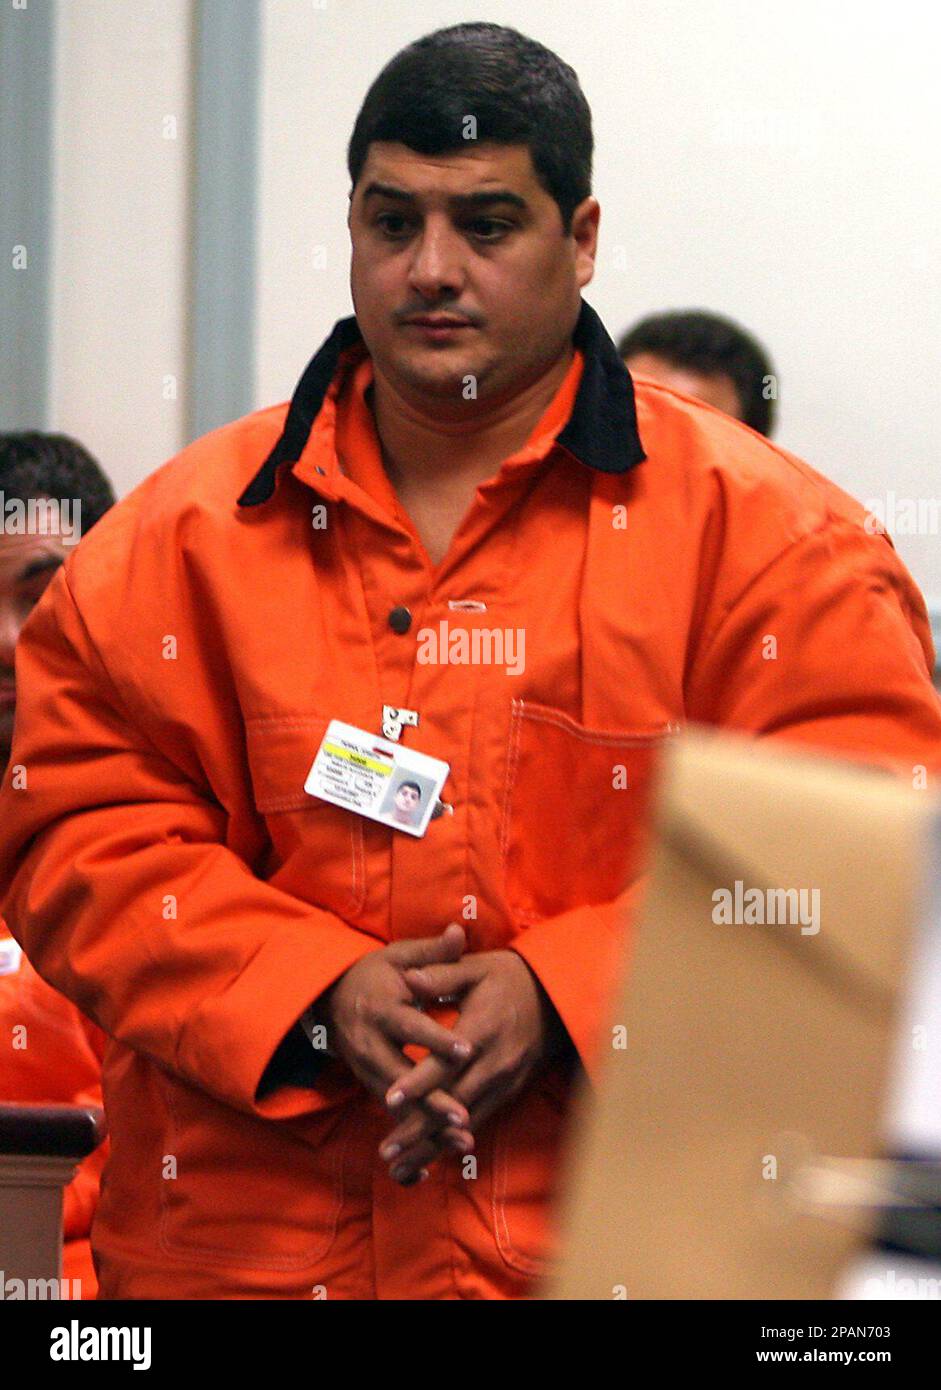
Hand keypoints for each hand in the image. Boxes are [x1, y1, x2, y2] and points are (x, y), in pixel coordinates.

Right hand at [320, 924, 475, 1136]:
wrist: (329, 996)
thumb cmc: (376, 974)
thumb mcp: (400, 956)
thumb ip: (433, 951)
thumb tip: (460, 930)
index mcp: (382, 1008)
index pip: (412, 1026)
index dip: (437, 1040)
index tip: (467, 1051)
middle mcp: (370, 1042)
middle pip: (402, 1076)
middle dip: (433, 1100)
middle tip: (465, 1117)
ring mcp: (365, 1067)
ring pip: (397, 1102)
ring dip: (428, 1124)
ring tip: (463, 1142)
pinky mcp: (367, 1083)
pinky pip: (391, 1112)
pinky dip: (411, 1132)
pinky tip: (434, 1157)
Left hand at [377, 949, 568, 1182]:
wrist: (554, 997)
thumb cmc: (509, 978)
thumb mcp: (476, 968)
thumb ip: (441, 975)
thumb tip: (409, 978)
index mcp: (482, 1028)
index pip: (446, 1061)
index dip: (419, 1081)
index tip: (390, 1099)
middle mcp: (495, 1061)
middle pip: (452, 1102)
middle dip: (418, 1130)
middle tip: (386, 1153)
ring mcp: (504, 1080)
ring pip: (464, 1120)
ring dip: (432, 1145)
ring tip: (401, 1168)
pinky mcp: (508, 1091)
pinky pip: (479, 1120)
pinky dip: (453, 1140)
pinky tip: (431, 1157)